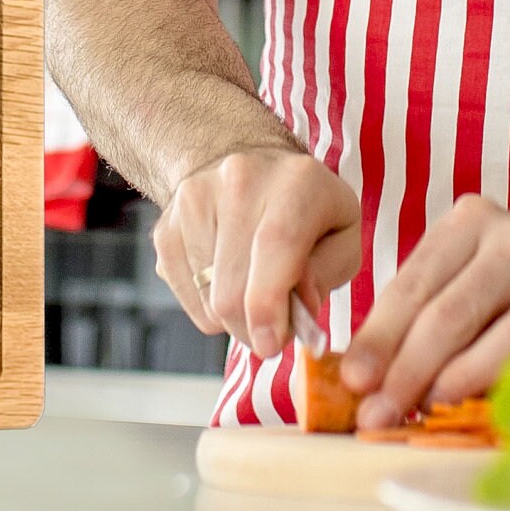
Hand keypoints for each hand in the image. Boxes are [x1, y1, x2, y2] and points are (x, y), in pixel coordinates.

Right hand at [154, 145, 360, 359]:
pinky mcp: (166, 225)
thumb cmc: (304, 208)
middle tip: (274, 326)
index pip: (275, 243)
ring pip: (207, 296)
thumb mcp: (343, 235)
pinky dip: (207, 306)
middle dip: (253, 325)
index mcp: (296, 180)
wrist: (248, 166)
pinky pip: (183, 293)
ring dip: (232, 316)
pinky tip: (227, 281)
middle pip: (233, 282)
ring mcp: (193, 200)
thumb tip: (299, 305)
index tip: (270, 344)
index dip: (269, 302)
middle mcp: (239, 179)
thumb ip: (330, 271)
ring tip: (253, 291)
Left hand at [340, 195, 509, 427]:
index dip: (377, 336)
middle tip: (374, 413)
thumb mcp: (475, 294)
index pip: (410, 283)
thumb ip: (426, 322)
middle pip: (439, 307)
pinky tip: (464, 401)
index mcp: (469, 222)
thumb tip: (364, 380)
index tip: (351, 381)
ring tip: (412, 412)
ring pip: (477, 325)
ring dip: (437, 377)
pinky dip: (486, 375)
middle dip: (400, 366)